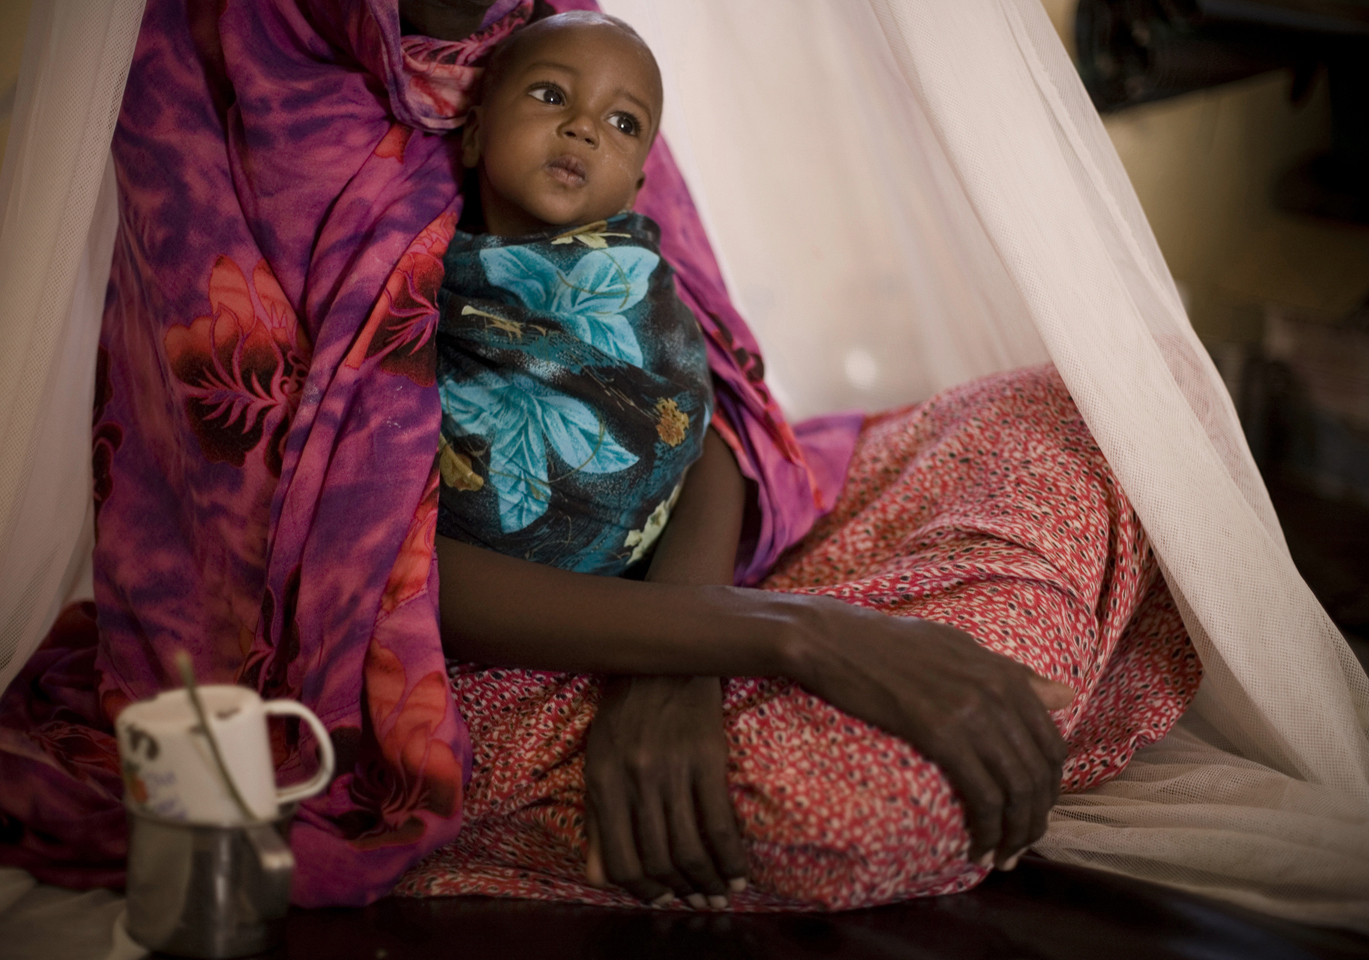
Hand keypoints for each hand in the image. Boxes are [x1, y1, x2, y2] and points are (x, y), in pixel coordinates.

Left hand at [584, 675, 747, 905]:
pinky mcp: (707, 759)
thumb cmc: (626, 712)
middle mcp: (635, 782)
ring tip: (719, 894)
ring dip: (707, 882)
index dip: (642, 890)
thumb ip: (596, 819)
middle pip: (658, 860)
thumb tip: (598, 878)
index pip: (620, 860)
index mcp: (604, 783)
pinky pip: (720, 823)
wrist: (664, 661)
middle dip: (679, 891)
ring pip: (690, 849)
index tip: (660, 898)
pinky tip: (738, 872)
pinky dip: (731, 858)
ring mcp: (672, 771)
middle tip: (696, 903)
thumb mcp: (599, 760)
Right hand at [787, 596, 1073, 869]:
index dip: (1049, 790)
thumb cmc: (890, 644)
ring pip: (1015, 791)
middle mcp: (998, 694)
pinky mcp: (940, 734)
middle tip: (1018, 846)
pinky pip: (982, 796)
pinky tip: (976, 848)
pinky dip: (986, 830)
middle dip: (1034, 819)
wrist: (835, 639)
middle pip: (1037, 774)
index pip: (1052, 746)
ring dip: (1014, 833)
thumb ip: (1014, 676)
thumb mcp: (960, 650)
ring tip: (1000, 857)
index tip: (1032, 813)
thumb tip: (1067, 697)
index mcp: (1006, 675)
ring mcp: (971, 714)